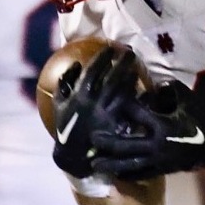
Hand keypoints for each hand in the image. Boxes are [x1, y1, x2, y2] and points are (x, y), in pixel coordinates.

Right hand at [52, 46, 143, 178]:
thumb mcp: (59, 105)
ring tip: (136, 70)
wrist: (74, 156)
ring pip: (123, 93)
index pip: (93, 71)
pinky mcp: (117, 128)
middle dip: (122, 63)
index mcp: (79, 96)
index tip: (110, 48)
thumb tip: (75, 65)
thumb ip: (64, 83)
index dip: (102, 58)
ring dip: (130, 79)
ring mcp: (107, 116)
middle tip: (131, 52)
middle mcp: (95, 104)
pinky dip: (137, 100)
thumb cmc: (66, 128)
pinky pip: (130, 110)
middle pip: (112, 78)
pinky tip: (144, 93)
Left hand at [90, 80, 204, 179]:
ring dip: (112, 164)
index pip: (136, 113)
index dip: (123, 105)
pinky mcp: (165, 169)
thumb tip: (154, 87)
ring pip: (131, 164)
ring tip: (95, 164)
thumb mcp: (190, 98)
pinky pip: (142, 173)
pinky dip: (128, 174)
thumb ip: (170, 89)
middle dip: (107, 141)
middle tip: (92, 137)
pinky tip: (116, 174)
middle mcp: (157, 145)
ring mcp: (160, 160)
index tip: (110, 98)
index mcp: (163, 125)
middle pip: (126, 144)